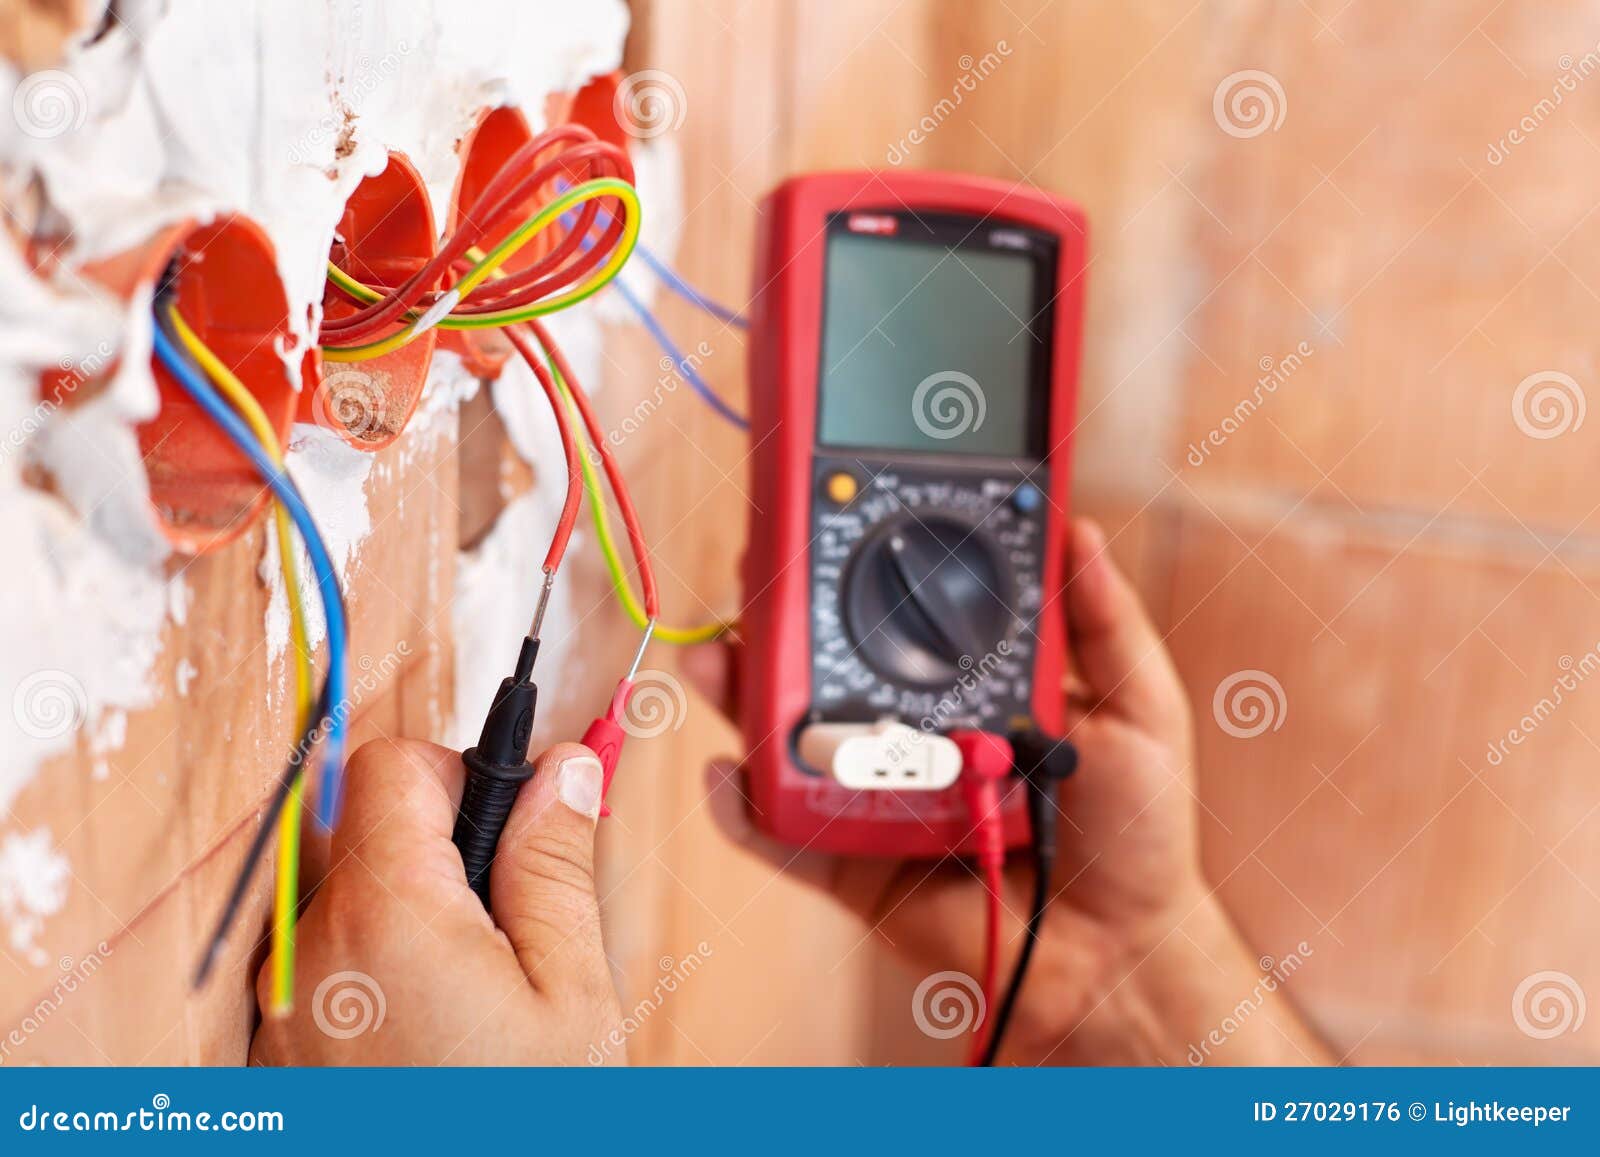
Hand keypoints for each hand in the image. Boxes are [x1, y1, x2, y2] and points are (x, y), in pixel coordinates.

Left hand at [250, 739, 624, 1065]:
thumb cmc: (523, 1127)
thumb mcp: (570, 995)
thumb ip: (555, 865)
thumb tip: (563, 769)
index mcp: (386, 914)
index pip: (391, 764)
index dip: (459, 770)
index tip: (508, 813)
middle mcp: (309, 950)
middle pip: (364, 830)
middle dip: (442, 848)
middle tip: (510, 916)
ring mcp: (282, 1007)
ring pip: (346, 898)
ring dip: (410, 912)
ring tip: (478, 991)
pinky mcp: (276, 1055)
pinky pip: (325, 967)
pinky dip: (377, 970)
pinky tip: (434, 1032)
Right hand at [687, 517, 1328, 1064]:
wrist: (1119, 952)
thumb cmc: (1136, 834)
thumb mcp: (1139, 709)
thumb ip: (1106, 624)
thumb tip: (1079, 529)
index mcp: (970, 692)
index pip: (905, 619)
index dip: (865, 573)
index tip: (830, 522)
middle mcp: (914, 737)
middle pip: (828, 672)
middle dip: (779, 627)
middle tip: (751, 583)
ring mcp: (877, 800)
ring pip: (793, 743)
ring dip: (744, 700)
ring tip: (719, 664)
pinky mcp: (854, 865)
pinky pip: (786, 836)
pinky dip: (744, 809)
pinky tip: (724, 772)